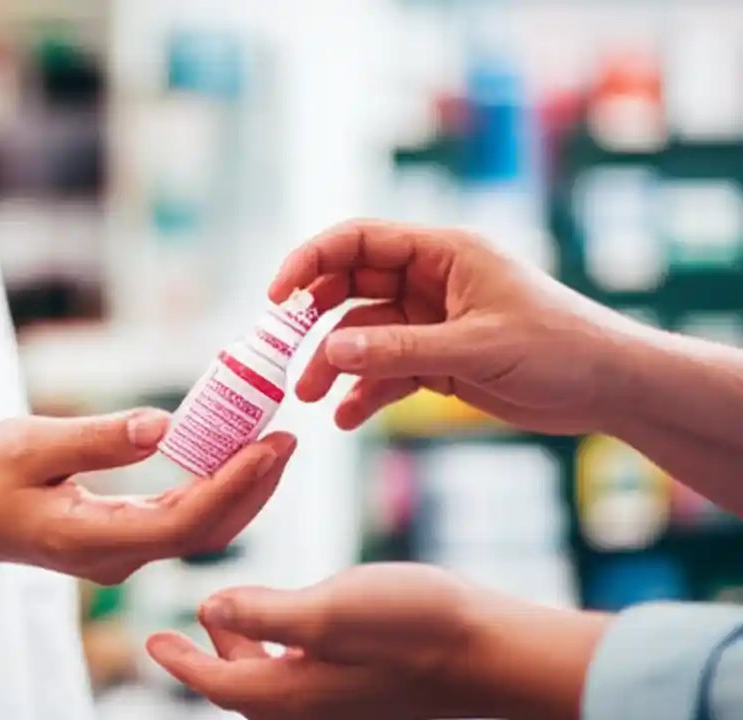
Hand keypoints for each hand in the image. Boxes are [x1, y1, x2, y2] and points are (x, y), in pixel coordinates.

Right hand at [0, 409, 296, 584]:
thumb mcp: (31, 444)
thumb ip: (98, 439)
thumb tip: (163, 426)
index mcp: (93, 538)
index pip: (183, 521)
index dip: (232, 485)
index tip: (267, 444)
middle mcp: (114, 556)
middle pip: (205, 532)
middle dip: (254, 487)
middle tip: (287, 436)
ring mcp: (118, 553)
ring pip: (198, 530)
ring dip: (239, 489)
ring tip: (270, 440)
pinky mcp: (118, 539)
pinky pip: (179, 520)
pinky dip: (211, 488)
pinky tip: (228, 454)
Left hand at [148, 564, 609, 719]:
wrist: (494, 651)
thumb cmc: (412, 626)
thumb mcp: (326, 610)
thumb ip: (263, 613)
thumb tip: (210, 609)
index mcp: (292, 695)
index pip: (217, 682)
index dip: (181, 660)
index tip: (151, 641)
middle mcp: (313, 708)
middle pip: (242, 683)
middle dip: (217, 651)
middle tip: (202, 615)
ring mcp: (343, 702)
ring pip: (276, 679)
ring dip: (253, 646)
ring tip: (245, 609)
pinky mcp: (368, 690)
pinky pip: (308, 675)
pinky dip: (287, 648)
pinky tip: (301, 620)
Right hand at [273, 220, 637, 434]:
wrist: (610, 389)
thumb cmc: (559, 348)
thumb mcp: (476, 348)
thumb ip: (399, 350)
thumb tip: (329, 349)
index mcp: (443, 253)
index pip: (359, 241)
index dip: (311, 260)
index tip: (278, 295)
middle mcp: (430, 281)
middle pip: (350, 287)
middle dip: (314, 320)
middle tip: (282, 352)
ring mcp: (431, 321)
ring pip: (361, 335)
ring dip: (334, 363)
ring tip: (312, 398)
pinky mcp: (438, 360)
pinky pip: (384, 371)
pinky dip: (363, 392)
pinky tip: (347, 418)